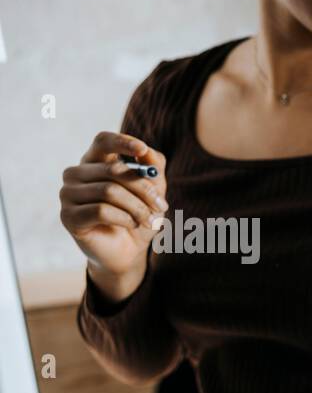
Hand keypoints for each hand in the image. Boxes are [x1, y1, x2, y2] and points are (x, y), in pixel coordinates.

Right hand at [59, 131, 168, 302]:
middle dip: (144, 189)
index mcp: (94, 162)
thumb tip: (146, 152)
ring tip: (148, 220)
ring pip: (109, 191)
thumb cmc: (138, 216)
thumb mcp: (153, 191)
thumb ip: (153, 168)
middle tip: (162, 205)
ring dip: (138, 208)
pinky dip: (125, 219)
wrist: (128, 251)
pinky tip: (131, 225)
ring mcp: (67, 194)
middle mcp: (75, 174)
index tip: (142, 149)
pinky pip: (102, 211)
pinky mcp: (68, 216)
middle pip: (114, 170)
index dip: (122, 142)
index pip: (103, 141)